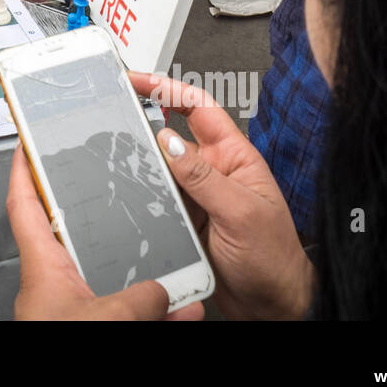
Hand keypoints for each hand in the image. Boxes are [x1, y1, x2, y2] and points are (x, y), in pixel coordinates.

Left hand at [6, 146, 204, 319]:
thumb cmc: (63, 355)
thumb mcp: (106, 319)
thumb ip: (137, 298)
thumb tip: (165, 293)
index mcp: (42, 271)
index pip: (24, 205)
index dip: (23, 170)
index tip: (28, 140)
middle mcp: (58, 291)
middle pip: (80, 237)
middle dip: (108, 215)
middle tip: (128, 185)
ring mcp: (81, 314)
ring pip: (116, 280)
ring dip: (150, 270)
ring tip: (181, 252)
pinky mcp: (103, 331)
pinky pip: (135, 315)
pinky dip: (163, 312)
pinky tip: (191, 307)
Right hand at [128, 72, 314, 320]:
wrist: (272, 306)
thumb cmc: (274, 259)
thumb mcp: (241, 212)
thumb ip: (203, 177)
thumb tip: (168, 141)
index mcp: (234, 156)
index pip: (197, 108)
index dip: (167, 89)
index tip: (137, 80)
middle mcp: (213, 171)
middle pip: (171, 136)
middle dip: (143, 122)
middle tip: (113, 116)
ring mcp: (197, 196)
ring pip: (159, 168)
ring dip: (139, 163)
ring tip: (114, 156)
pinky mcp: (184, 219)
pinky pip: (155, 199)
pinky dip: (140, 194)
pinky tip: (127, 193)